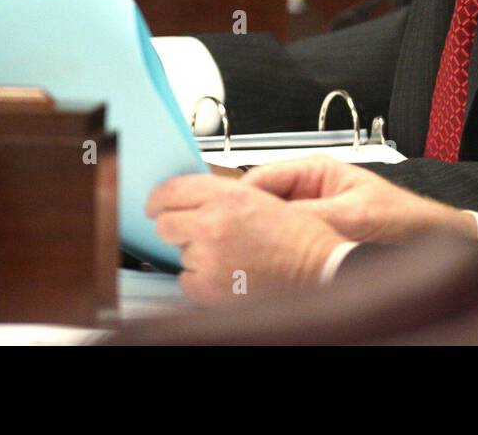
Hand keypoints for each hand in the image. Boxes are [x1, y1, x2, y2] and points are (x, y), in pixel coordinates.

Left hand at [145, 174, 348, 303]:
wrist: (320, 271)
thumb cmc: (302, 238)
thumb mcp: (262, 199)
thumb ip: (224, 195)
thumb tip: (192, 200)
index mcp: (228, 196)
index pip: (171, 191)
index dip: (160, 198)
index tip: (157, 204)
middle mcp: (213, 224)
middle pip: (165, 223)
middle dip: (177, 226)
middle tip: (194, 231)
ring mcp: (208, 258)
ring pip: (180, 253)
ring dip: (196, 254)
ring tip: (229, 255)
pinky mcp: (208, 288)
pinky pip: (186, 281)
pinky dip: (201, 280)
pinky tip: (228, 274)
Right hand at [243, 156, 477, 244]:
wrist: (432, 240)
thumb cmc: (404, 218)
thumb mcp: (356, 215)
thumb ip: (314, 216)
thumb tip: (274, 222)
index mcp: (316, 172)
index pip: (262, 179)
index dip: (239, 198)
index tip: (223, 215)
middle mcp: (309, 192)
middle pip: (260, 203)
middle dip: (245, 220)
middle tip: (230, 240)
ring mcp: (310, 217)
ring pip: (269, 227)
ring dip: (260, 239)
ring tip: (248, 255)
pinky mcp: (315, 242)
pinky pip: (284, 246)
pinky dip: (274, 256)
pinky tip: (268, 268)